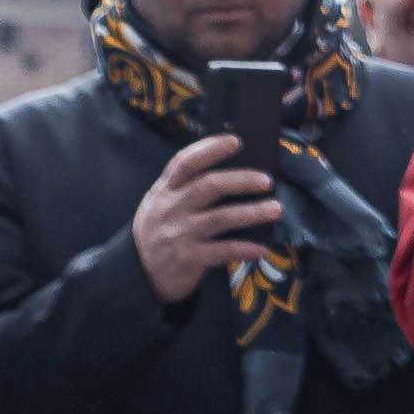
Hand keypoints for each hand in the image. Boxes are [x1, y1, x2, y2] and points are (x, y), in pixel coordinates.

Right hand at [125, 133, 286, 306]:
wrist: (138, 272)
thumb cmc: (159, 231)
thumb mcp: (161, 204)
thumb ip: (186, 189)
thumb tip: (235, 175)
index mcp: (164, 190)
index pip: (185, 162)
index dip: (210, 148)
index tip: (236, 141)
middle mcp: (171, 208)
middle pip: (208, 186)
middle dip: (241, 180)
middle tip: (267, 180)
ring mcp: (179, 234)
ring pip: (220, 218)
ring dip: (252, 212)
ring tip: (275, 208)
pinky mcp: (188, 259)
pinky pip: (221, 251)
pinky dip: (243, 248)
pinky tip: (261, 248)